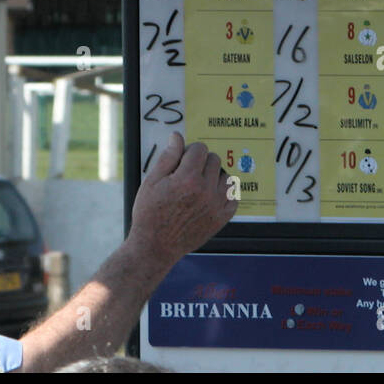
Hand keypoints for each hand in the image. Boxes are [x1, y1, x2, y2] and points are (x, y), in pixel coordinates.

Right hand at [128, 132, 237, 273]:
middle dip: (201, 162)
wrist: (156, 246)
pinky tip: (210, 196)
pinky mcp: (222, 218)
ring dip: (214, 177)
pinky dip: (224, 193)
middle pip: (214, 160)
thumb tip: (177, 137)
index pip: (200, 148)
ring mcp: (216, 205)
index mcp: (187, 179)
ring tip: (198, 187)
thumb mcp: (151, 181)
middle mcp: (206, 190)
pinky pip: (234, 196)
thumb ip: (168, 157)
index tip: (181, 161)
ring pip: (225, 176)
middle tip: (187, 174)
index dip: (189, 151)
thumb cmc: (149, 213)